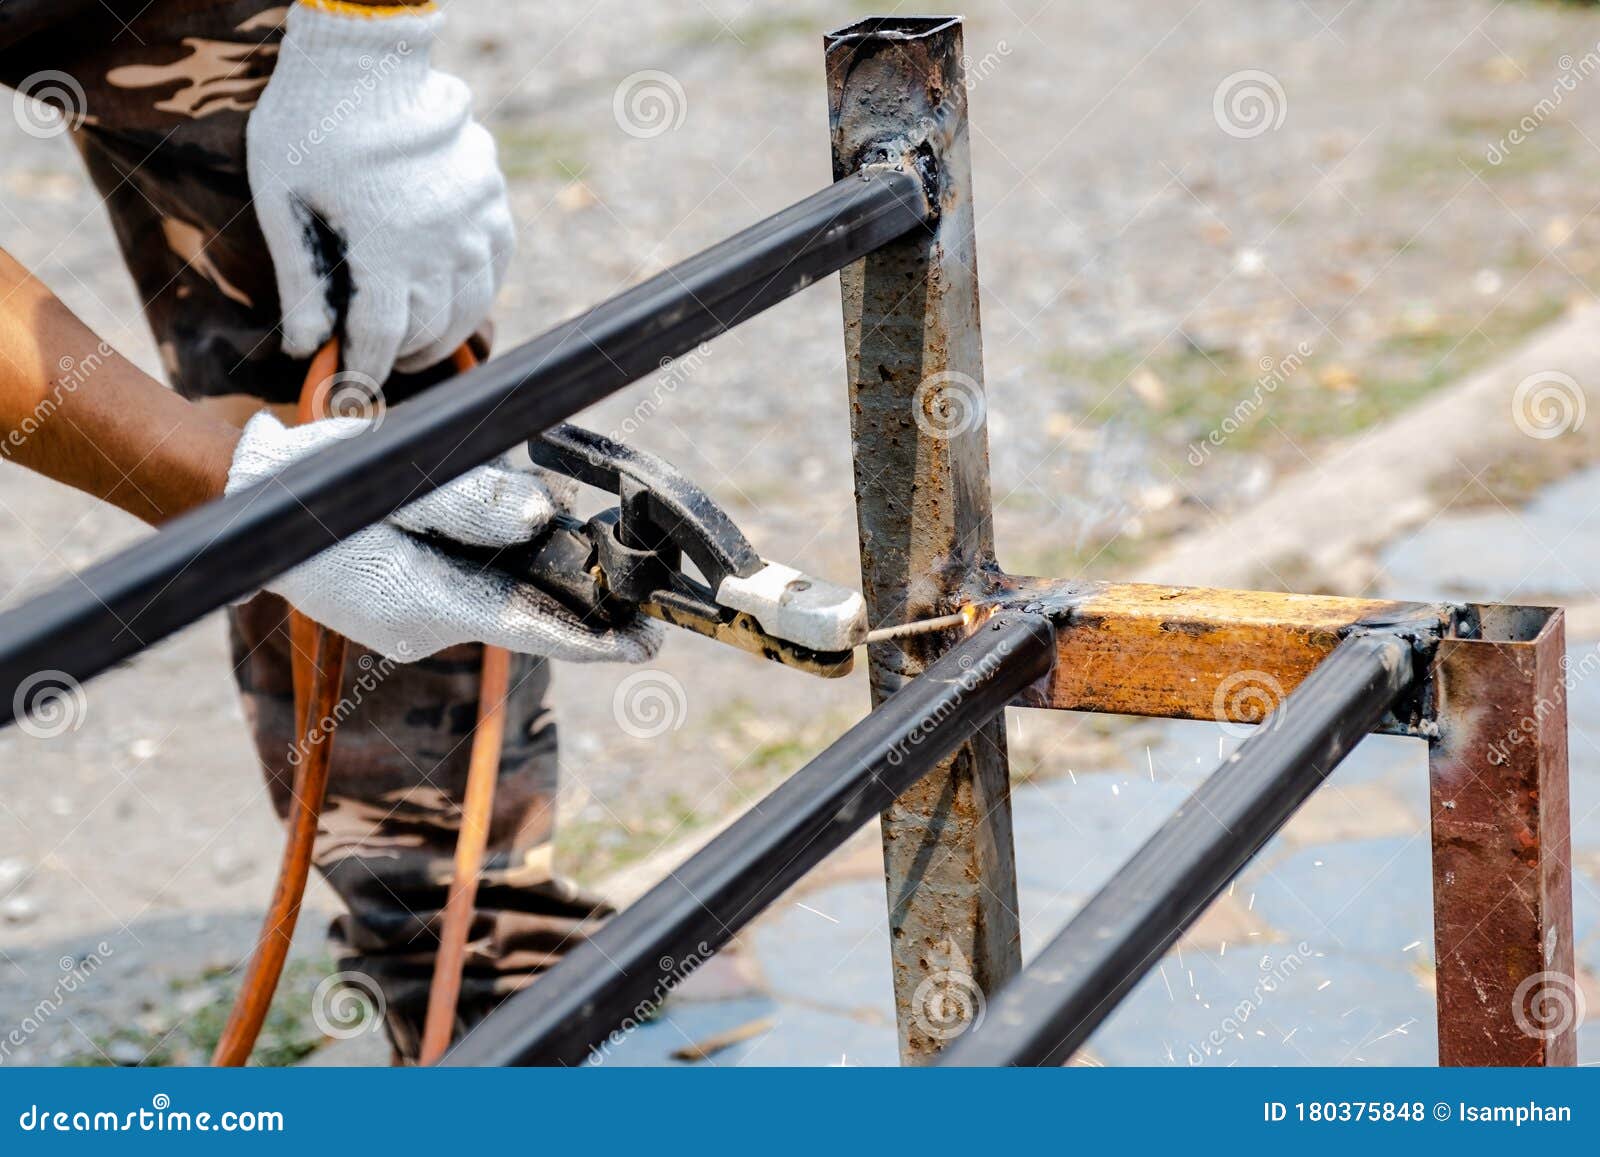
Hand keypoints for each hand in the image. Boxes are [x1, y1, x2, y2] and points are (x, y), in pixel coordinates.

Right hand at [225, 412, 661, 662]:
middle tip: (642, 587)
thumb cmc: (311, 484)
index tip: (648, 649)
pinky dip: (500, 566)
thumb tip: (540, 515)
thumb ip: (467, 502)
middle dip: (579, 598)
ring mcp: (411, 621)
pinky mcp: (405, 605)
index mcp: (418, 602)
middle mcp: (422, 625)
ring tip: (582, 541)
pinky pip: (470, 588)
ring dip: (538, 572)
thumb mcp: (391, 481)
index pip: (528, 626)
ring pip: (499, 594)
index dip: (593, 639)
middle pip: (523, 610)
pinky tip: (518, 533)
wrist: (240, 503)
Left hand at [246, 1, 514, 383]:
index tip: (356, 385)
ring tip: (419, 337)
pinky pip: (495, 265)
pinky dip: (476, 289)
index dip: (366, 370)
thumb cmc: (311, 131)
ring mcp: (473, 223)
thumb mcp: (285, 208)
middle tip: (384, 359)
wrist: (363, 63)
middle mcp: (439, 246)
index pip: (381, 338)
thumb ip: (301, 285)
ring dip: (443, 330)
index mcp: (384, 252)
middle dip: (403, 354)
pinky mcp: (492, 200)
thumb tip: (306, 349)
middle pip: (430, 330)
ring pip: (470, 305)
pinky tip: (454, 292)